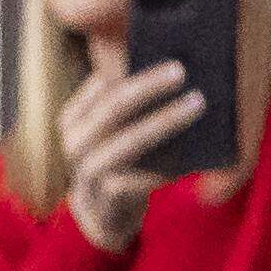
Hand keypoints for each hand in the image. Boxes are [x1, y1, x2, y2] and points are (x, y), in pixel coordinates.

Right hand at [59, 56, 202, 254]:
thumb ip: (127, 101)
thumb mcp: (112, 128)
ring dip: (163, 122)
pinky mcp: (105, 204)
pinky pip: (137, 181)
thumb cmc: (116, 159)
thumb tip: (175, 65)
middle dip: (148, 87)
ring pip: (125, 144)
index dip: (132, 68)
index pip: (99, 86)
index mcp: (73, 120)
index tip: (166, 54)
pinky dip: (165, 166)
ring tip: (196, 104)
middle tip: (181, 71)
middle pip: (111, 108)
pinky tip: (187, 155)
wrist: (101, 215)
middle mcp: (74, 146)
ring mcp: (87, 176)